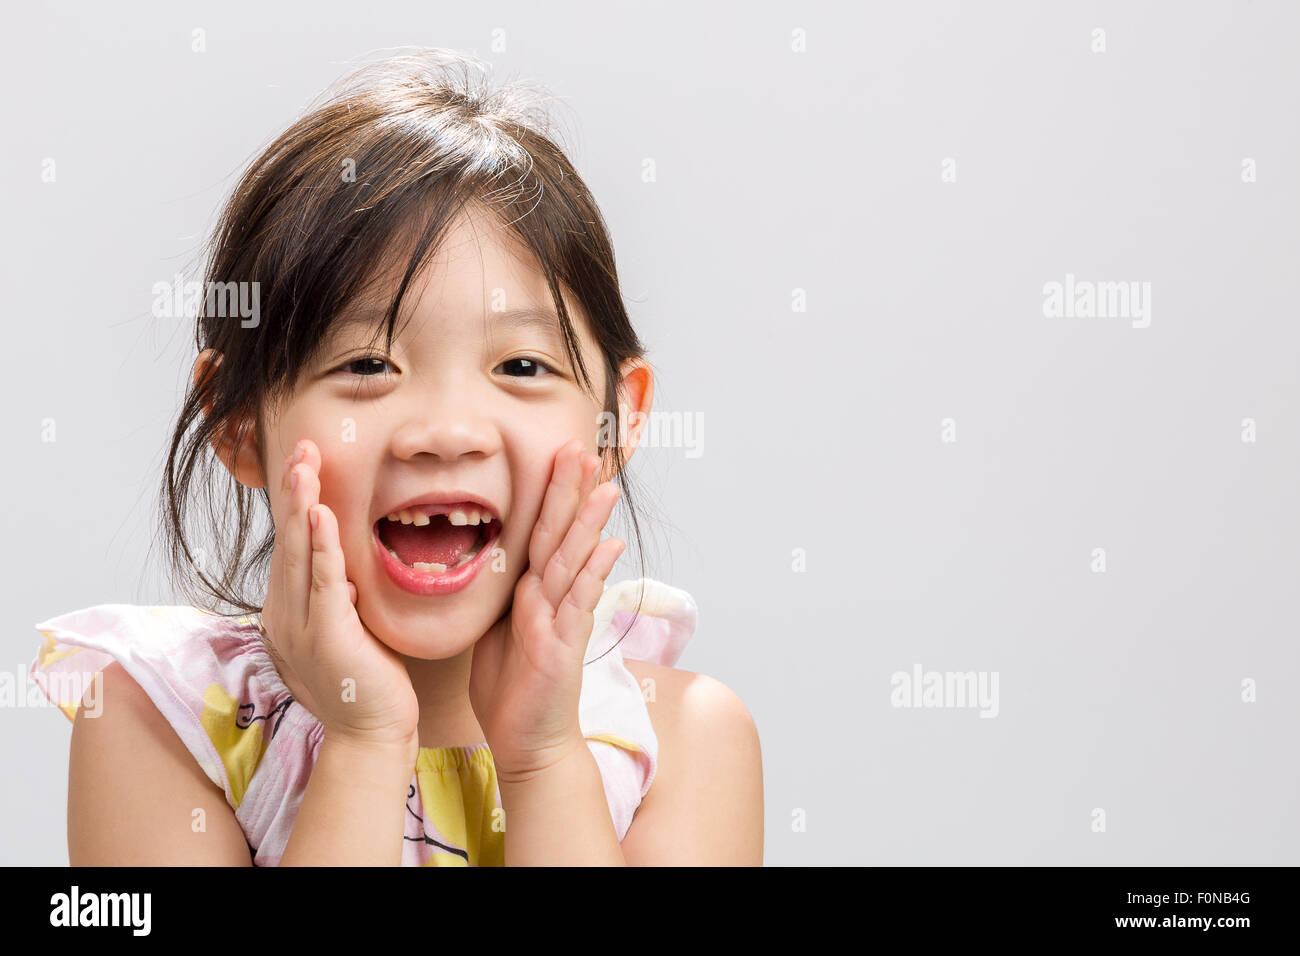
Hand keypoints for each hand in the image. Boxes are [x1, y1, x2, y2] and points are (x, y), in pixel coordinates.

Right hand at [260, 439, 419, 748]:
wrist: (371, 733)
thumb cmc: (365, 681)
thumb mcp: (347, 627)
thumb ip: (340, 594)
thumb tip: (345, 561)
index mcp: (288, 611)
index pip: (289, 545)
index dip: (295, 502)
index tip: (304, 462)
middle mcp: (284, 614)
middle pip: (287, 540)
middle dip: (294, 491)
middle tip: (301, 447)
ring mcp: (300, 626)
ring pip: (298, 553)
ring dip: (302, 504)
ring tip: (304, 465)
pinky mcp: (327, 636)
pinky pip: (323, 582)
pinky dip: (320, 547)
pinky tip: (320, 516)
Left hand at [469, 439, 625, 781]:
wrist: (527, 741)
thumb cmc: (511, 690)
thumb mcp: (493, 631)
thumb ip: (501, 597)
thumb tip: (498, 566)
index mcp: (531, 591)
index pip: (540, 532)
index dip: (549, 494)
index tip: (557, 454)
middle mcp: (551, 598)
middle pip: (560, 535)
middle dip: (572, 492)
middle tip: (584, 448)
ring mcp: (562, 619)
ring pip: (573, 560)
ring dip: (588, 522)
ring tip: (605, 485)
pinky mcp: (565, 645)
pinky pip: (580, 602)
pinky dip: (593, 574)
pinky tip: (609, 547)